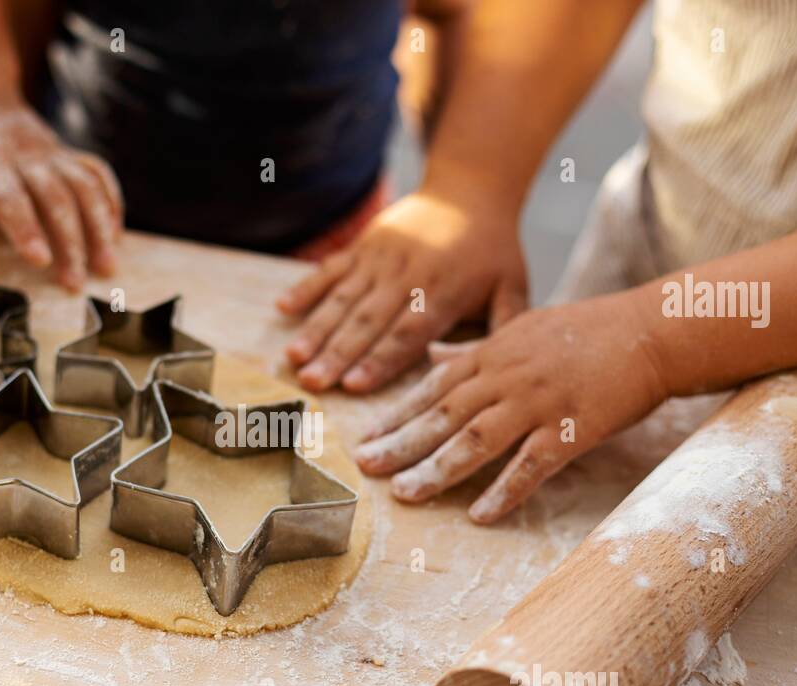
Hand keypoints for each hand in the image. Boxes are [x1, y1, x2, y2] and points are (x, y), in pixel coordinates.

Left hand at [0, 81, 122, 289]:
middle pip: (56, 197)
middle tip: (74, 283)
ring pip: (84, 186)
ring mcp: (50, 151)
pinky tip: (115, 236)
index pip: (8, 194)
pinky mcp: (66, 152)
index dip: (25, 227)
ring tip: (105, 267)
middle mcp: (23, 153)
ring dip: (99, 227)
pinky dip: (111, 201)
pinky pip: (96, 173)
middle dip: (70, 241)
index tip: (40, 260)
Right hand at [277, 190, 527, 393]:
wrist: (470, 188)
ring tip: (293, 357)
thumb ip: (503, 329)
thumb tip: (481, 371)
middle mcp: (407, 276)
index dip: (380, 360)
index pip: (407, 334)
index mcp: (443, 292)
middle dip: (337, 355)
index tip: (354, 385)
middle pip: (367, 322)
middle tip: (311, 383)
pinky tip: (283, 309)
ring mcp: (380, 259)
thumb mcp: (513, 287)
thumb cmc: (493, 249)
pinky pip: (330, 268)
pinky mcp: (363, 245)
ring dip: (316, 330)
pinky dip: (306, 287)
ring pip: (343, 300)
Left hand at [353, 294, 669, 522]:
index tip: (365, 437)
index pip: (431, 388)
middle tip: (365, 468)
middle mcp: (507, 377)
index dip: (396, 414)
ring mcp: (539, 403)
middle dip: (400, 443)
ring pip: (476, 441)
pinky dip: (505, 490)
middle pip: (442, 416)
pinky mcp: (573, 428)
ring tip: (406, 494)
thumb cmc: (587, 331)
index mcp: (492, 353)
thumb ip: (473, 349)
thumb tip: (431, 357)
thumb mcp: (520, 328)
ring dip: (437, 470)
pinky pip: (532, 465)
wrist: (650, 331)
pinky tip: (481, 515)